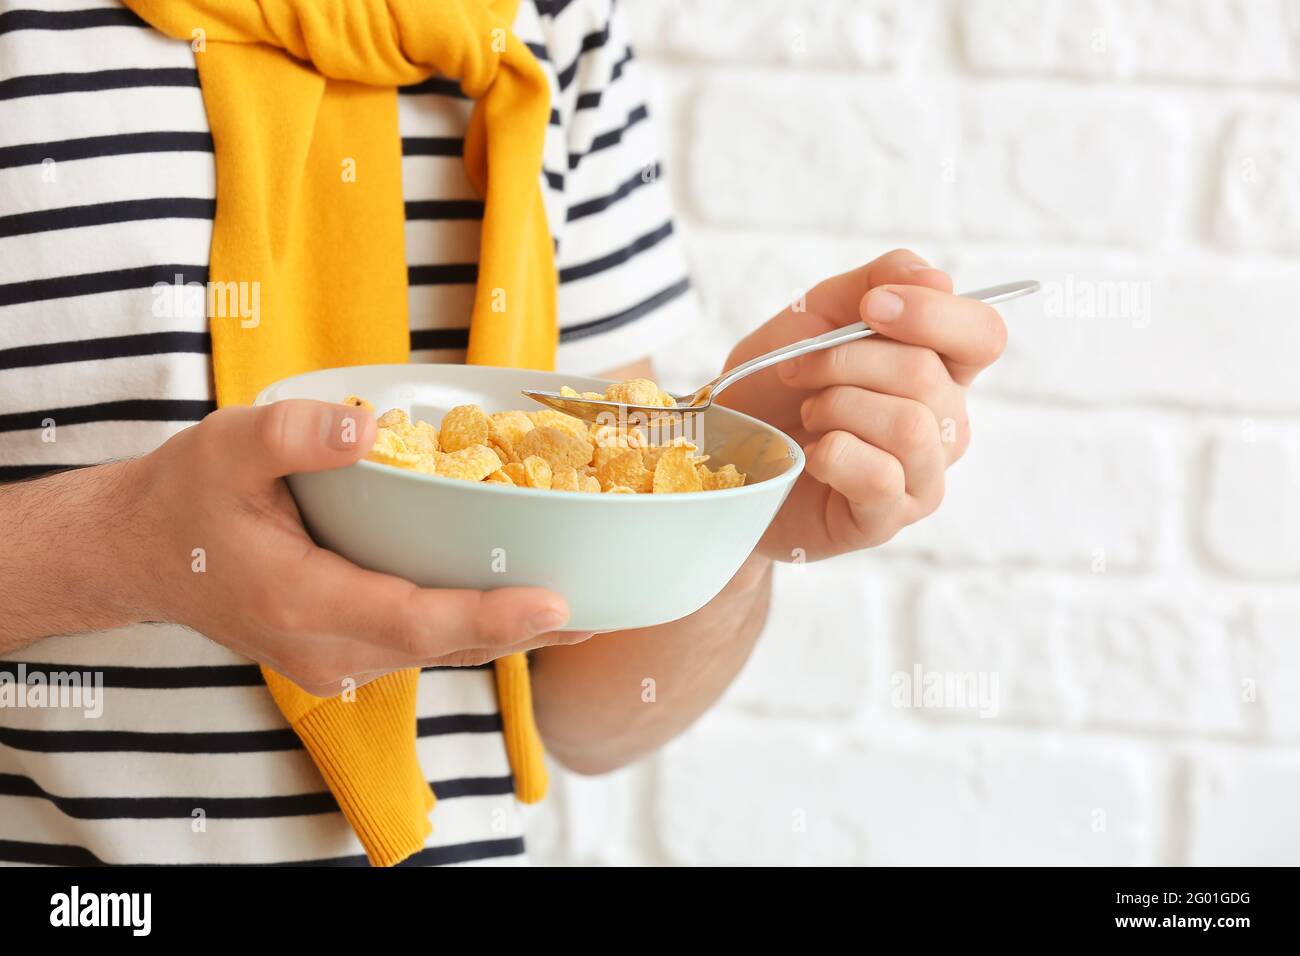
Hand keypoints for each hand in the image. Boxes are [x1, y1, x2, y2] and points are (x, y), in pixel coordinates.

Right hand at [121, 400, 586, 694]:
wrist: (139, 555)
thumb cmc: (185, 498)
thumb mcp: (226, 446)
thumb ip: (293, 435)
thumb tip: (371, 428)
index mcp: (300, 603)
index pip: (414, 620)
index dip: (489, 615)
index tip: (557, 601)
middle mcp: (325, 650)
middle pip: (445, 646)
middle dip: (525, 630)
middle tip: (605, 607)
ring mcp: (335, 662)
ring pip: (440, 655)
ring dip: (510, 637)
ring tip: (586, 614)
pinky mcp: (343, 655)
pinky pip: (422, 648)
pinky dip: (475, 630)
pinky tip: (520, 609)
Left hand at [718, 249, 1006, 561]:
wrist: (726, 456)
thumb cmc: (779, 389)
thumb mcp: (817, 316)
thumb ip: (878, 280)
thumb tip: (938, 278)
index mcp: (940, 369)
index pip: (982, 335)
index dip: (932, 314)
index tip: (869, 307)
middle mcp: (944, 424)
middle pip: (926, 375)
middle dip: (844, 361)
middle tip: (797, 370)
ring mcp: (922, 477)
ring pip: (910, 427)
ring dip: (838, 408)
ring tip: (809, 415)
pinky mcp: (887, 519)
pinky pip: (880, 476)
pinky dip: (833, 454)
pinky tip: (811, 456)